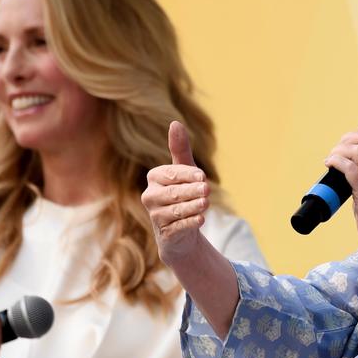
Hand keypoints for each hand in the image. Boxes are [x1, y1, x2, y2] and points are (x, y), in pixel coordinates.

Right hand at [142, 121, 211, 262]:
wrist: (181, 232)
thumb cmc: (183, 194)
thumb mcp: (185, 171)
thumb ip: (180, 150)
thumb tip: (175, 122)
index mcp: (154, 178)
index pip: (171, 174)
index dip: (187, 175)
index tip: (203, 176)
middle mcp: (150, 196)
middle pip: (173, 193)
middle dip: (191, 191)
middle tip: (207, 190)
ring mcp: (155, 217)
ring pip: (175, 210)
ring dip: (192, 207)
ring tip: (206, 204)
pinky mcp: (164, 234)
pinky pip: (177, 228)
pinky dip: (189, 223)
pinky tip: (200, 220)